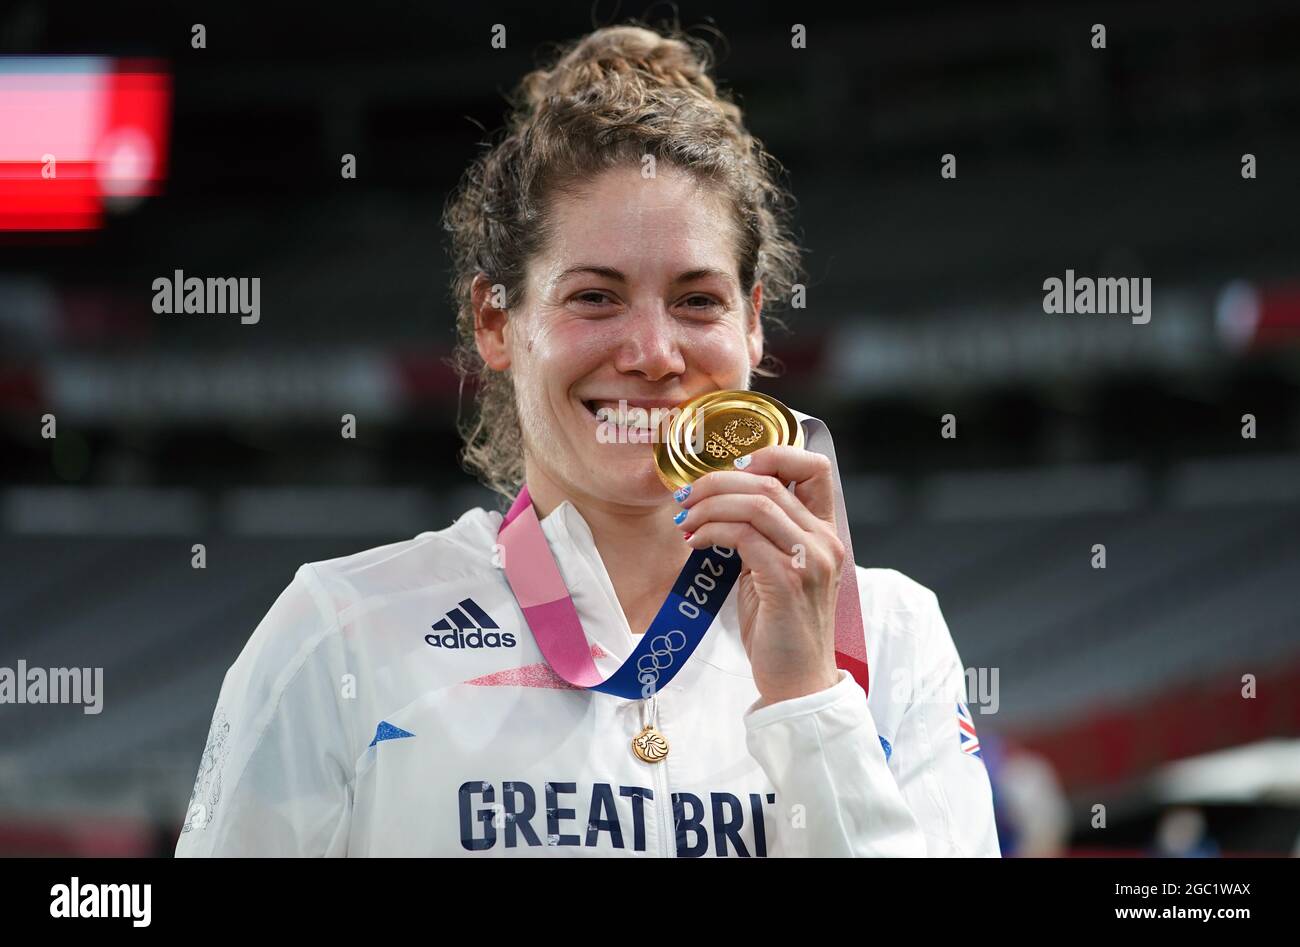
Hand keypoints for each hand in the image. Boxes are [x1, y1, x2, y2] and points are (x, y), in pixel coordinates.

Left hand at [673, 445, 844, 706]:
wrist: (798, 682)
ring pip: (756, 503)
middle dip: (717, 481)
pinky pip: (743, 536)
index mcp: (826, 532)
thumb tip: (719, 503)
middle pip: (770, 481)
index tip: (731, 470)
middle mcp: (824, 540)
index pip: (816, 467)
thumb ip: (761, 535)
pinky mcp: (786, 582)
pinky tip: (694, 542)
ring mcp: (809, 560)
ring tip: (684, 520)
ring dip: (709, 505)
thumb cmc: (780, 627)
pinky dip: (712, 530)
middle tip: (685, 497)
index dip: (772, 454)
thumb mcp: (775, 570)